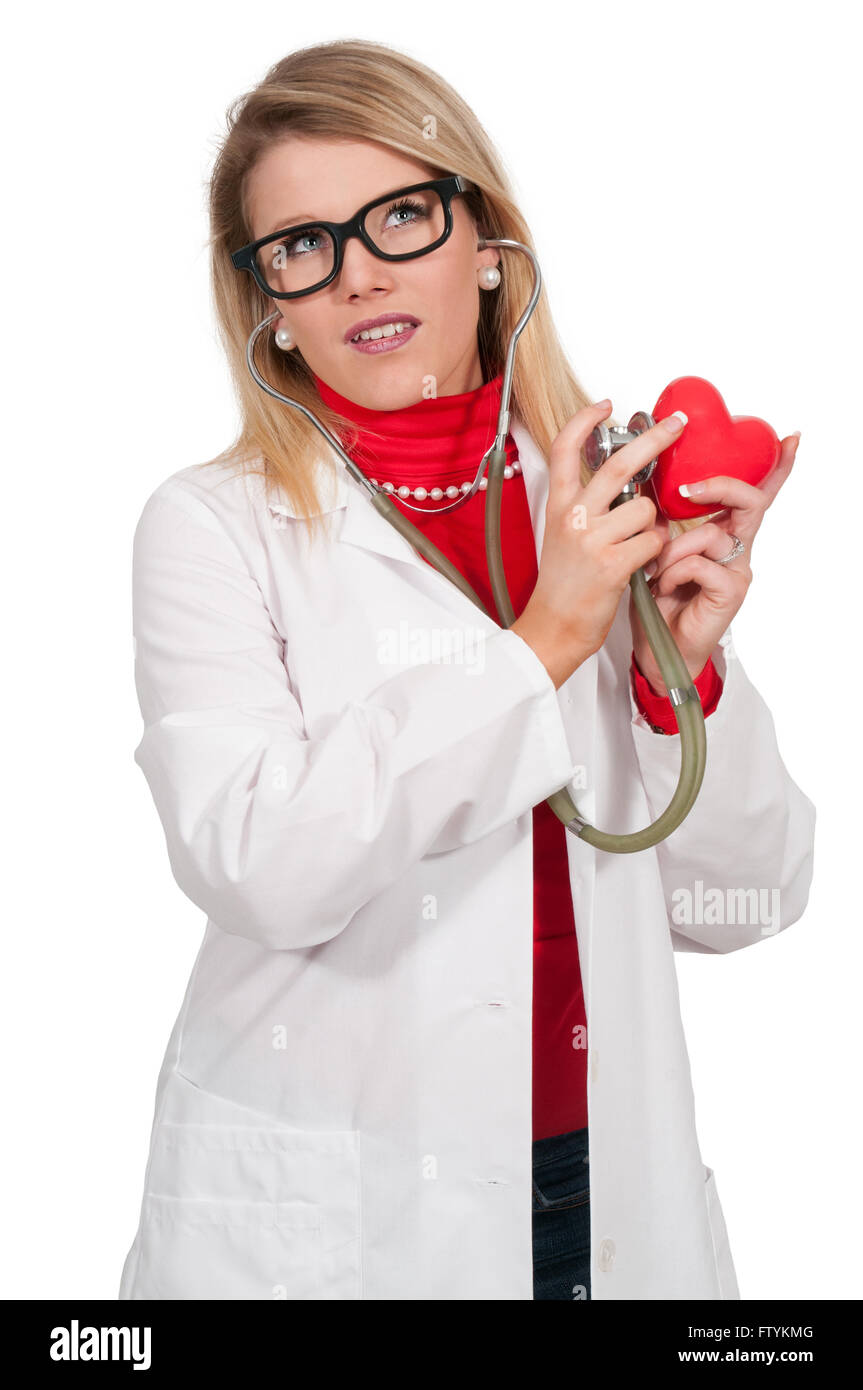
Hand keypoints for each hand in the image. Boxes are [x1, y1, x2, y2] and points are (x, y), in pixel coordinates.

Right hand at [512, 401, 684, 688]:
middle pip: (620, 464)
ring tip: (638, 546)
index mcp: (559, 505)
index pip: (563, 448)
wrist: (553, 627)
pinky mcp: (612, 564)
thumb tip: (626, 482)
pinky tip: (641, 564)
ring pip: (646, 510)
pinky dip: (656, 552)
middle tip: (679, 424)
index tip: (606, 405)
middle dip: (656, 438)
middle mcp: (572, 516)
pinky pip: (653, 542)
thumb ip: (588, 506)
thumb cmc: (564, 585)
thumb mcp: (563, 535)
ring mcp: (592, 539)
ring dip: (654, 526)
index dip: (585, 420)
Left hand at [630, 433, 800, 694]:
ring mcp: (737, 570)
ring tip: (655, 571)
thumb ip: (664, 522)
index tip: (789, 439)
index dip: (775, 469)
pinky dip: (673, 571)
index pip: (753, 495)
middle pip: (750, 502)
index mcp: (723, 533)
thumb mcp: (657, 550)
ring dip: (673, 549)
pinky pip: (700, 563)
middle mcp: (737, 549)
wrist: (657, 649)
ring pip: (712, 534)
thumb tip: (649, 481)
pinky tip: (662, 587)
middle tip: (691, 489)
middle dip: (722, 487)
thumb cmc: (657, 600)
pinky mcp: (731, 591)